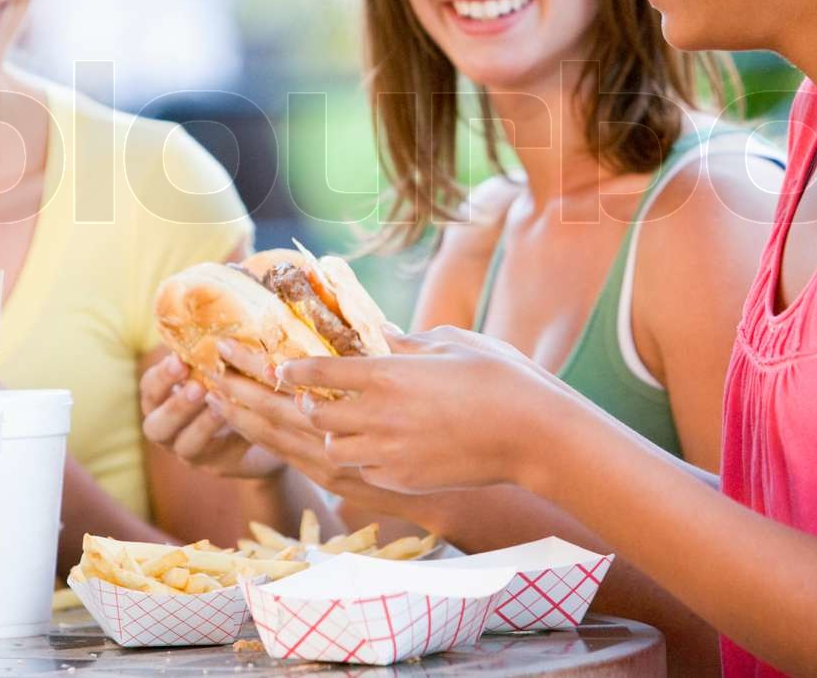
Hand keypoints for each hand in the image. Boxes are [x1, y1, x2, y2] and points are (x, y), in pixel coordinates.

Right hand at [139, 352, 284, 478]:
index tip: (179, 359)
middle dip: (175, 405)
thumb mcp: (218, 368)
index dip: (161, 377)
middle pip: (156, 426)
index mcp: (163, 401)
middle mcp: (169, 430)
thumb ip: (209, 353)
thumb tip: (211, 318)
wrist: (265, 426)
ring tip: (220, 404)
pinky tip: (245, 422)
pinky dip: (233, 439)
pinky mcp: (218, 467)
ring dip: (201, 424)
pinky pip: (219, 457)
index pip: (149, 390)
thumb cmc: (233, 385)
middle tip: (196, 386)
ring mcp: (190, 453)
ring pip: (185, 445)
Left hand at [277, 327, 571, 494]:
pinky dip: (359, 459)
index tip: (284, 368)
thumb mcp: (452, 343)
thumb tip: (384, 334)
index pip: (320, 371)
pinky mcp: (404, 481)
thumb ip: (409, 341)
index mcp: (389, 374)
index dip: (295, 369)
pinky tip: (371, 447)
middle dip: (305, 405)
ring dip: (330, 436)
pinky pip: (363, 472)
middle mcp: (380, 416)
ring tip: (338, 425)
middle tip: (307, 397)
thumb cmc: (499, 377)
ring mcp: (390, 453)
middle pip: (315, 415)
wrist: (533, 433)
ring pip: (333, 450)